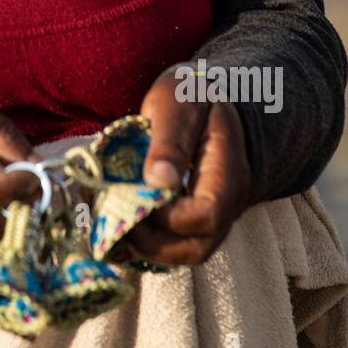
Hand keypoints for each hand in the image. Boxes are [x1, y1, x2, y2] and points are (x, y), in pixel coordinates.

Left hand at [114, 72, 251, 267]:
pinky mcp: (198, 216)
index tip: (136, 196)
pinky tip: (126, 225)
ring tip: (118, 226)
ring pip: (189, 253)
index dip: (169, 218)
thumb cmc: (190, 95)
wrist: (204, 95)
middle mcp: (229, 201)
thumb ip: (169, 141)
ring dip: (151, 249)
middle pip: (198, 248)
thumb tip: (158, 180)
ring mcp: (216, 212)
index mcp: (227, 171)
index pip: (207, 215)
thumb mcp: (176, 103)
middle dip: (154, 244)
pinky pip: (180, 243)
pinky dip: (152, 243)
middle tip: (118, 221)